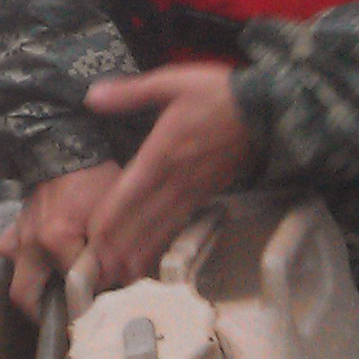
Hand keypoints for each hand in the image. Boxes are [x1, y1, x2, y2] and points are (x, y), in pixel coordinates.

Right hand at [0, 162, 119, 319]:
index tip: (96, 317)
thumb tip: (117, 283)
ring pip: (16, 273)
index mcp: (55, 240)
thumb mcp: (109, 215)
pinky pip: (12, 248)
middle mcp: (30, 243)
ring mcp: (18, 234)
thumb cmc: (92, 178)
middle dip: (40, 313)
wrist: (64, 146)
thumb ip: (111, 251)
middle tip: (63, 317)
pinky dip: (25, 258)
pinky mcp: (16, 224)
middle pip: (23, 296)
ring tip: (56, 290)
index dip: (86, 306)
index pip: (71, 289)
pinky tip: (43, 259)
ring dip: (33, 285)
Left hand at [80, 63, 251, 291]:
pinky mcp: (208, 194)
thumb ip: (131, 93)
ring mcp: (194, 190)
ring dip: (140, 251)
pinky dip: (163, 243)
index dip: (110, 218)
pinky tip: (153, 257)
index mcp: (163, 153)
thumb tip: (92, 96)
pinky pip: (180, 223)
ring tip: (121, 276)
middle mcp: (177, 178)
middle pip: (142, 219)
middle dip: (120, 246)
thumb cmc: (219, 94)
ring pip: (161, 227)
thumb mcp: (172, 82)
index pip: (130, 193)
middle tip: (99, 273)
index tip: (91, 239)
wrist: (267, 110)